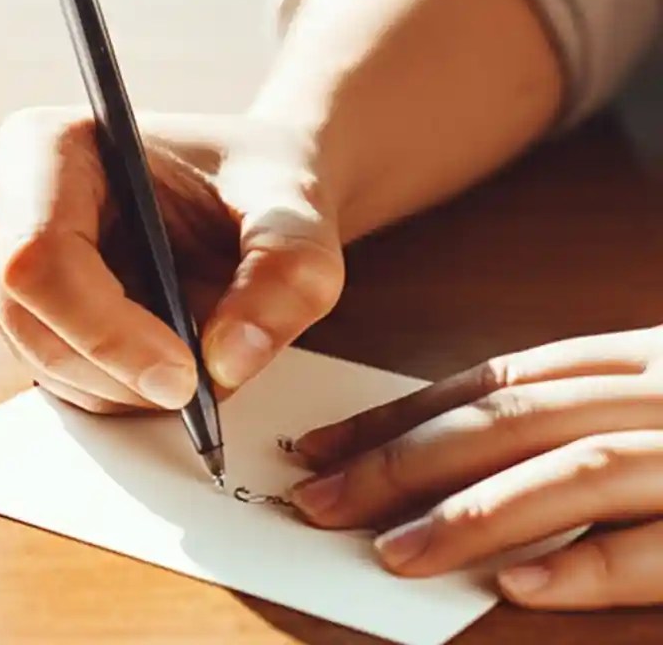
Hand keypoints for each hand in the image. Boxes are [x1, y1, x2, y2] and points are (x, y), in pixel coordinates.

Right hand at [0, 106, 343, 412]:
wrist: (241, 193)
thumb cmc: (253, 182)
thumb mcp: (296, 215)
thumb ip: (283, 276)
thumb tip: (227, 361)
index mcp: (45, 144)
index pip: (40, 253)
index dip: (104, 329)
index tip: (184, 375)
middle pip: (26, 317)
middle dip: (116, 371)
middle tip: (199, 388)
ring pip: (35, 357)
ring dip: (118, 386)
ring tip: (193, 362)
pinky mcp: (11, 307)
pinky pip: (48, 372)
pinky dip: (110, 388)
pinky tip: (161, 360)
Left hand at [289, 327, 662, 609]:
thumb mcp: (655, 406)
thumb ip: (574, 421)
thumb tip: (448, 461)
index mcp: (641, 359)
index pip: (496, 384)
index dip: (398, 416)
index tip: (318, 449)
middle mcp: (662, 393)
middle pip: (512, 420)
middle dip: (403, 461)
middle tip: (320, 502)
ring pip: (573, 471)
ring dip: (471, 514)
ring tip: (391, 553)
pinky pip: (657, 548)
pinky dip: (583, 566)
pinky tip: (514, 586)